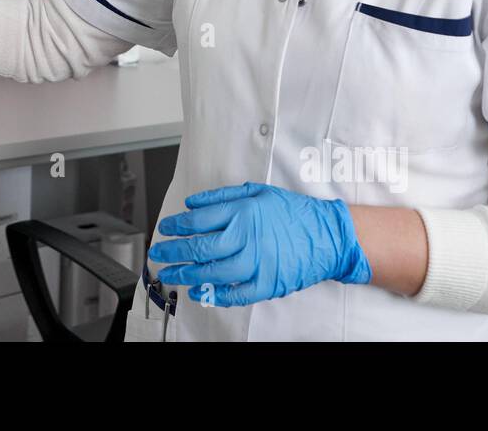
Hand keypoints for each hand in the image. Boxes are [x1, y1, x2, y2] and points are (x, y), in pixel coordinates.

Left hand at [148, 182, 370, 306]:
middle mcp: (246, 237)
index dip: (177, 226)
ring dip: (188, 274)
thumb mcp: (258, 191)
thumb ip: (222, 196)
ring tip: (172, 273)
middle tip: (159, 253)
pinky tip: (200, 292)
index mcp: (242, 212)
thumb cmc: (293, 212)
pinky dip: (215, 295)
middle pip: (200, 248)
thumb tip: (192, 203)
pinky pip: (235, 294)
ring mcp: (257, 263)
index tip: (166, 229)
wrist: (328, 235)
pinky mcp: (267, 283)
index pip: (198, 221)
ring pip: (212, 272)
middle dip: (174, 251)